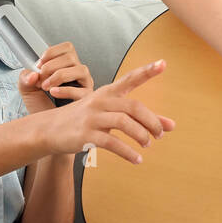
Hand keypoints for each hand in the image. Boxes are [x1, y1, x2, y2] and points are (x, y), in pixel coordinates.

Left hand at [18, 41, 92, 113]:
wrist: (45, 127)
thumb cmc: (40, 106)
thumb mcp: (27, 88)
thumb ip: (25, 77)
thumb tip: (33, 74)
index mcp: (66, 66)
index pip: (67, 48)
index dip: (52, 52)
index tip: (39, 64)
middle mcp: (77, 73)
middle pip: (71, 57)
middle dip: (51, 66)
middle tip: (40, 78)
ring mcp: (84, 85)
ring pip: (81, 70)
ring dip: (60, 75)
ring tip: (46, 86)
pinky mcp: (87, 100)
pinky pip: (82, 91)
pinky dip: (66, 90)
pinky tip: (54, 92)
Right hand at [44, 60, 174, 162]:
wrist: (50, 129)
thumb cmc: (84, 120)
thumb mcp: (110, 114)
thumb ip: (141, 118)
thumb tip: (171, 126)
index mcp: (107, 93)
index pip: (130, 79)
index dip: (148, 71)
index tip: (163, 63)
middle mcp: (100, 101)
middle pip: (133, 107)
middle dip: (152, 121)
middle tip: (159, 134)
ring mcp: (92, 118)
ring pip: (124, 123)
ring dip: (141, 136)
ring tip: (147, 144)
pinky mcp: (86, 135)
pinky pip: (113, 143)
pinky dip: (128, 153)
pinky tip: (136, 159)